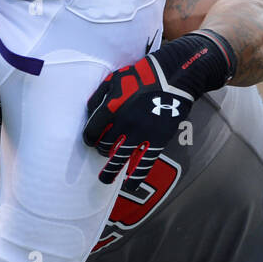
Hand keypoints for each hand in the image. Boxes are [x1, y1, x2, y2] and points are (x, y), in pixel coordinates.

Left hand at [83, 56, 191, 184]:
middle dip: (102, 149)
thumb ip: (99, 97)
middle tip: (104, 150)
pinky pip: (144, 162)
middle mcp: (123, 123)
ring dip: (111, 170)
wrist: (173, 77)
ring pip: (121, 157)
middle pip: (105, 145)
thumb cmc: (142, 75)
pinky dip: (136, 176)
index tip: (91, 141)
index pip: (92, 131)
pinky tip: (130, 185)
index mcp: (111, 107)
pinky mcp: (157, 139)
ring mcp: (141, 133)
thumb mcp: (114, 79)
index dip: (89, 138)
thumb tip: (89, 115)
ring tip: (105, 180)